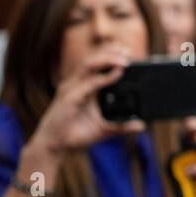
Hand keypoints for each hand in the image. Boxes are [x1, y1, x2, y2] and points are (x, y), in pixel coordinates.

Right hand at [30, 44, 144, 155]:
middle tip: (128, 50)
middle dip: (110, 52)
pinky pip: (89, 83)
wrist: (54, 146)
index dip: (109, 55)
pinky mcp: (69, 98)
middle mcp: (76, 84)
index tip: (127, 52)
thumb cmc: (74, 134)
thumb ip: (122, 125)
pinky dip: (104, 77)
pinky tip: (117, 73)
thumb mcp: (104, 129)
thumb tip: (141, 125)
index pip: (96, 64)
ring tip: (124, 59)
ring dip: (108, 59)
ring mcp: (71, 89)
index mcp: (83, 87)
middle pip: (92, 60)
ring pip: (89, 65)